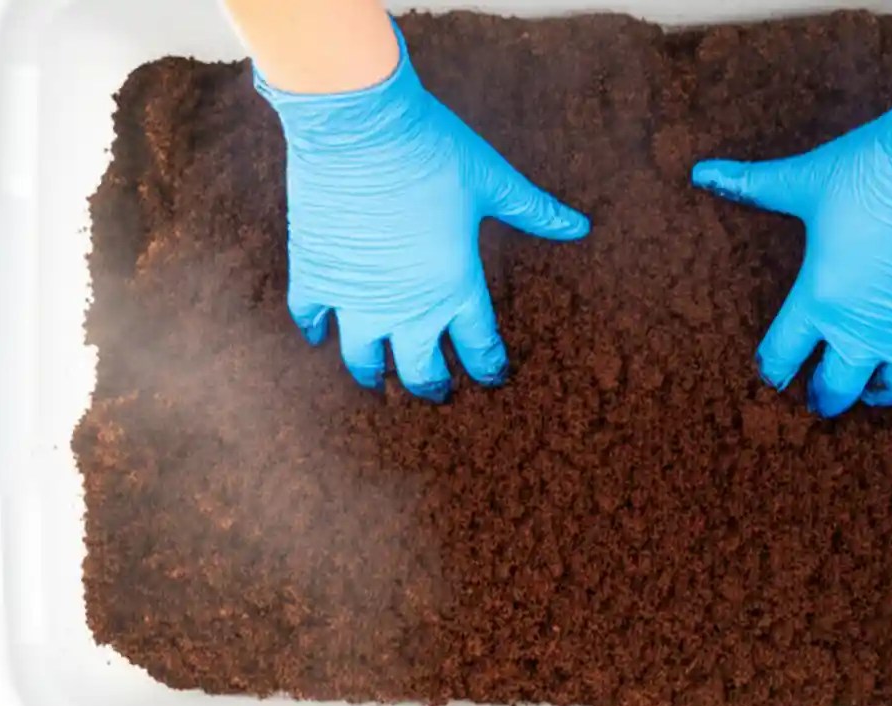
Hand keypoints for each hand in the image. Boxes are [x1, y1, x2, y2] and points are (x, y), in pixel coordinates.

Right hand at [255, 20, 588, 401]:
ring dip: (373, 373)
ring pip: (362, 357)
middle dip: (432, 385)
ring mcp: (356, 296)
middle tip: (438, 393)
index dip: (488, 366)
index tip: (493, 377)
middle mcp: (406, 305)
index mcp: (455, 287)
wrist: (359, 127)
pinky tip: (317, 337)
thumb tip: (580, 227)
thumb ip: (535, 212)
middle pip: (420, 368)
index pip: (479, 346)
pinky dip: (314, 330)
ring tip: (379, 383)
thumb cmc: (432, 150)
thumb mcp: (493, 182)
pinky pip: (310, 316)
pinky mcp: (315, 274)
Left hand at [692, 46, 891, 417]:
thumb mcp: (805, 180)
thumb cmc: (872, 167)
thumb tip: (700, 172)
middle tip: (823, 398)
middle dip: (826, 395)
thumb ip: (752, 185)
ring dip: (881, 392)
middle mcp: (864, 329)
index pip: (782, 355)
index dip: (774, 367)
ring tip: (875, 389)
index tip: (775, 373)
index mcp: (818, 300)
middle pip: (835, 388)